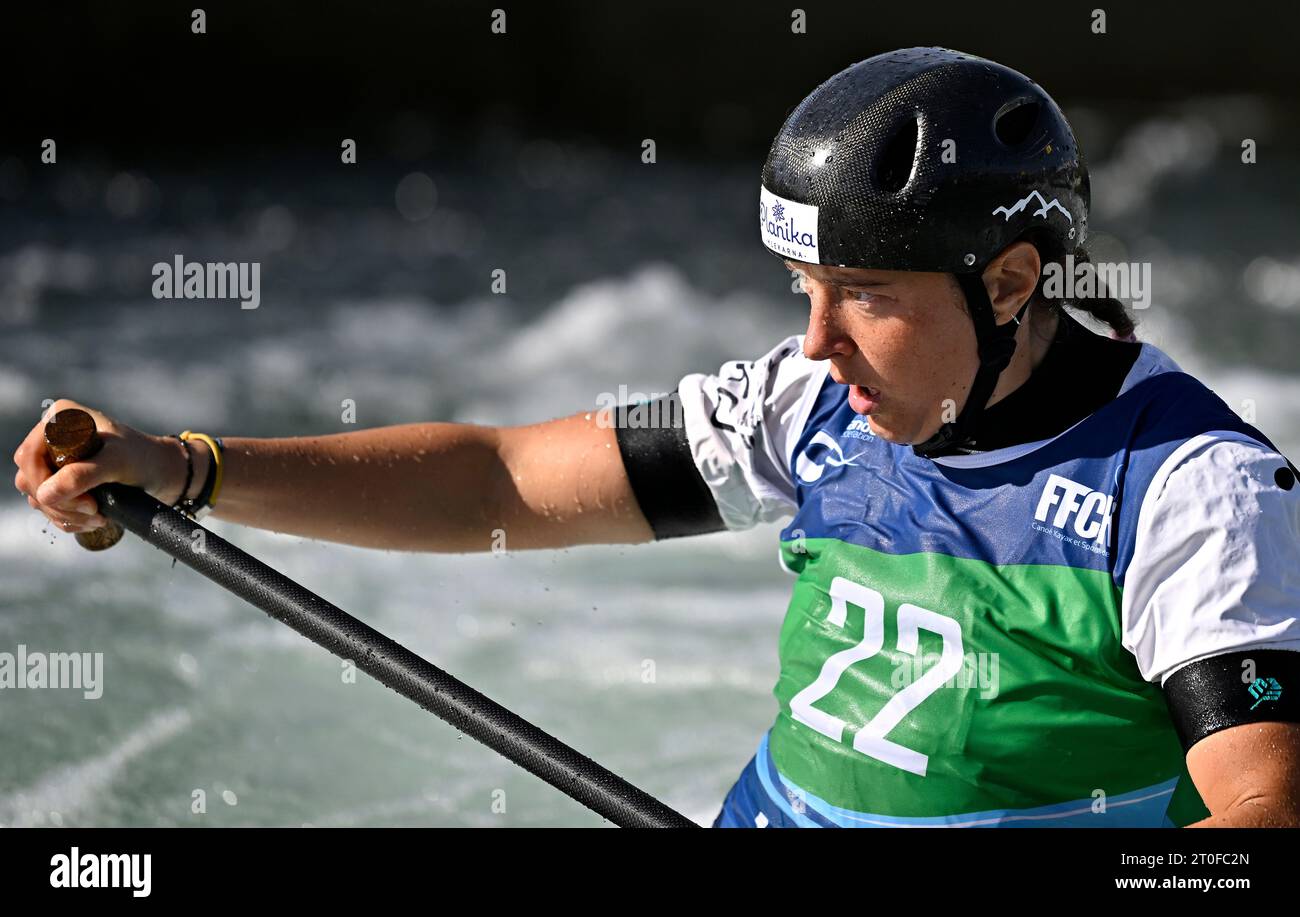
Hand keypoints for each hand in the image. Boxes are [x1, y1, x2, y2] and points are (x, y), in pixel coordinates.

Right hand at [11, 398, 186, 534]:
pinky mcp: (65, 481)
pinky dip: (68, 519)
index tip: (84, 501)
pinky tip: (94, 520)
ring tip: (98, 516)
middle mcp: (53, 437)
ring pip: (39, 497)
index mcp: (61, 419)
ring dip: (65, 515)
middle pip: (30, 479)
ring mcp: (57, 460)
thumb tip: (45, 495)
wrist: (166, 474)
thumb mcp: (117, 463)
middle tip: (93, 511)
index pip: (28, 456)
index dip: (45, 484)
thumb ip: (82, 475)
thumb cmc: (145, 458)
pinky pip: (50, 506)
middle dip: (59, 503)